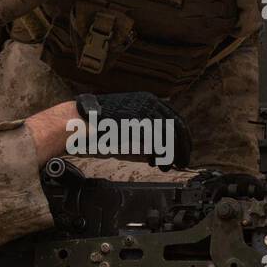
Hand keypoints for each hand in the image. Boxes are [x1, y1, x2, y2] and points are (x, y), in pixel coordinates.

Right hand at [75, 92, 192, 167]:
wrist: (83, 119)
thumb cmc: (102, 122)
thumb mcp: (129, 122)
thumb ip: (145, 128)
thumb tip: (159, 146)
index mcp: (149, 100)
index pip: (174, 118)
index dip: (181, 137)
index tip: (183, 150)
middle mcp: (150, 102)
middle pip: (176, 126)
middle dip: (181, 147)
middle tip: (182, 162)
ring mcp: (144, 110)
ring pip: (168, 134)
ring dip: (170, 153)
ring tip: (167, 166)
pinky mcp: (138, 122)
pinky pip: (155, 140)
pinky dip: (158, 154)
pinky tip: (155, 162)